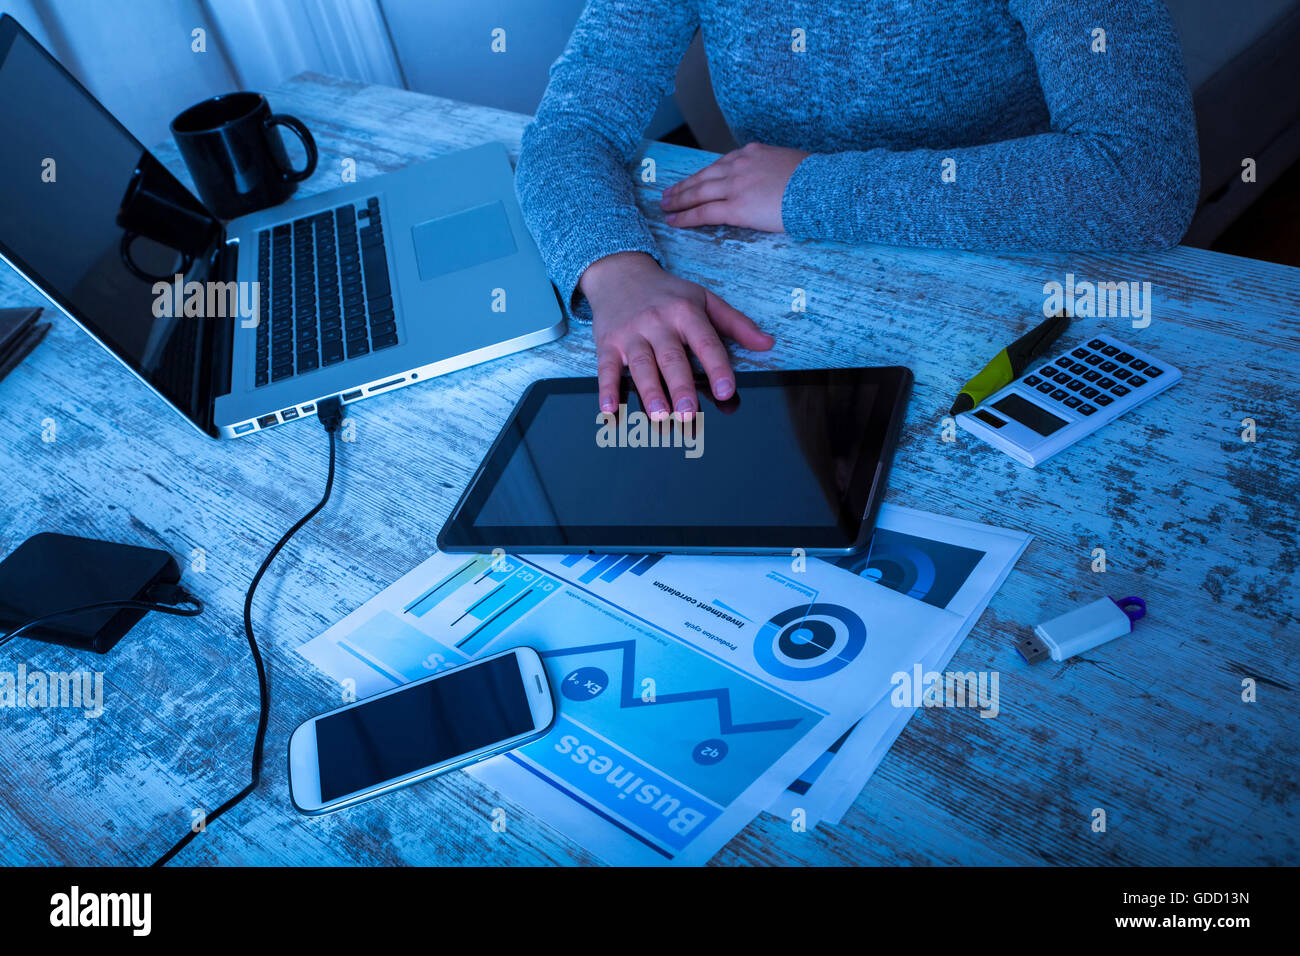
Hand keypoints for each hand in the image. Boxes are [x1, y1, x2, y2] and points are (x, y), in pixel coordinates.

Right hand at [579, 252, 774, 418]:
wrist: (620, 273)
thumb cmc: (667, 293)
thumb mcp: (704, 299)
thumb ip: (737, 324)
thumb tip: (768, 344)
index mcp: (686, 312)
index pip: (705, 341)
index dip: (717, 367)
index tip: (726, 392)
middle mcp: (658, 322)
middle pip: (671, 357)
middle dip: (680, 386)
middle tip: (689, 414)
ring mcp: (630, 334)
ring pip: (641, 365)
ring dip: (650, 392)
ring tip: (660, 416)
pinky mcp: (607, 344)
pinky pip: (606, 369)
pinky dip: (607, 390)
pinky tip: (610, 411)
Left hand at [660, 142, 810, 232]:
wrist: (821, 187)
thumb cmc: (813, 179)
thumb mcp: (788, 163)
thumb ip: (770, 169)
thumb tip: (768, 181)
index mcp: (752, 152)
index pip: (719, 165)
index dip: (701, 175)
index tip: (691, 180)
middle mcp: (738, 165)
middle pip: (702, 177)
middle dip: (682, 187)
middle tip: (667, 194)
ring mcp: (735, 185)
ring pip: (698, 193)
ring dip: (678, 201)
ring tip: (665, 208)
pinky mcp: (736, 207)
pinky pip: (704, 212)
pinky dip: (686, 217)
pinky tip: (675, 221)